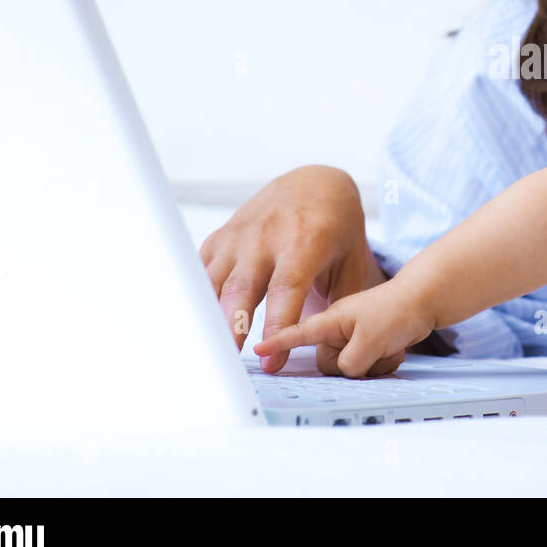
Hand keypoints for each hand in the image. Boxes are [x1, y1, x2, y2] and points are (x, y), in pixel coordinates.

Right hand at [198, 165, 385, 372]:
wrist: (315, 182)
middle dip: (233, 328)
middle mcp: (266, 236)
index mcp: (303, 242)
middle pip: (242, 287)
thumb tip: (331, 348)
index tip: (272, 363)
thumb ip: (341, 303)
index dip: (277, 327)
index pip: (285, 289)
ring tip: (207, 352)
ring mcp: (238, 235)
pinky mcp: (221, 237)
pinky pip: (201, 269)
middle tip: (228, 363)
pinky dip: (196, 297)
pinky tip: (194, 324)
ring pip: (214, 281)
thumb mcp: (352, 260)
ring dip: (208, 317)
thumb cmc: (337, 228)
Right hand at [253, 281, 432, 376]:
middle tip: (375, 349)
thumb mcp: (371, 338)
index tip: (258, 350)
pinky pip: (365, 367)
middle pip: (329, 364)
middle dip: (354, 365)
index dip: (278, 342)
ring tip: (388, 346)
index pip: (298, 332)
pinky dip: (382, 363)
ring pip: (350, 369)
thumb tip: (344, 373)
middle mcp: (337, 329)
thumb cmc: (398, 308)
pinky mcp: (364, 344)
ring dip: (373, 364)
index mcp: (332, 320)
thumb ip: (351, 361)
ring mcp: (350, 337)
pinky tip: (393, 350)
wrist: (426, 299)